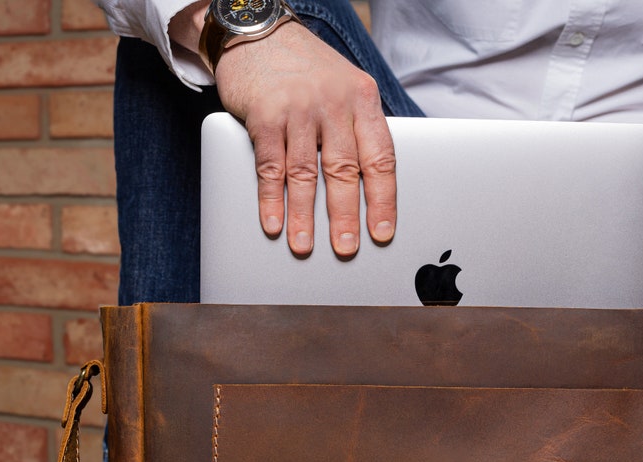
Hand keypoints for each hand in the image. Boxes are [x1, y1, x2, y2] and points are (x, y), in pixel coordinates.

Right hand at [171, 5, 395, 256]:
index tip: (382, 232)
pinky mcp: (264, 114)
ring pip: (304, 174)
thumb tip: (366, 191)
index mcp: (363, 99)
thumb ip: (356, 131)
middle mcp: (333, 103)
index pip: (380, 157)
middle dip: (345, 215)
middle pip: (344, 171)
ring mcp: (298, 109)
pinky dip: (271, 198)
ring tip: (305, 245)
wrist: (259, 33)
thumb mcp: (344, 90)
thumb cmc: (306, 70)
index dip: (383, 200)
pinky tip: (274, 221)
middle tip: (346, 247)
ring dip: (303, 216)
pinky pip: (270, 166)